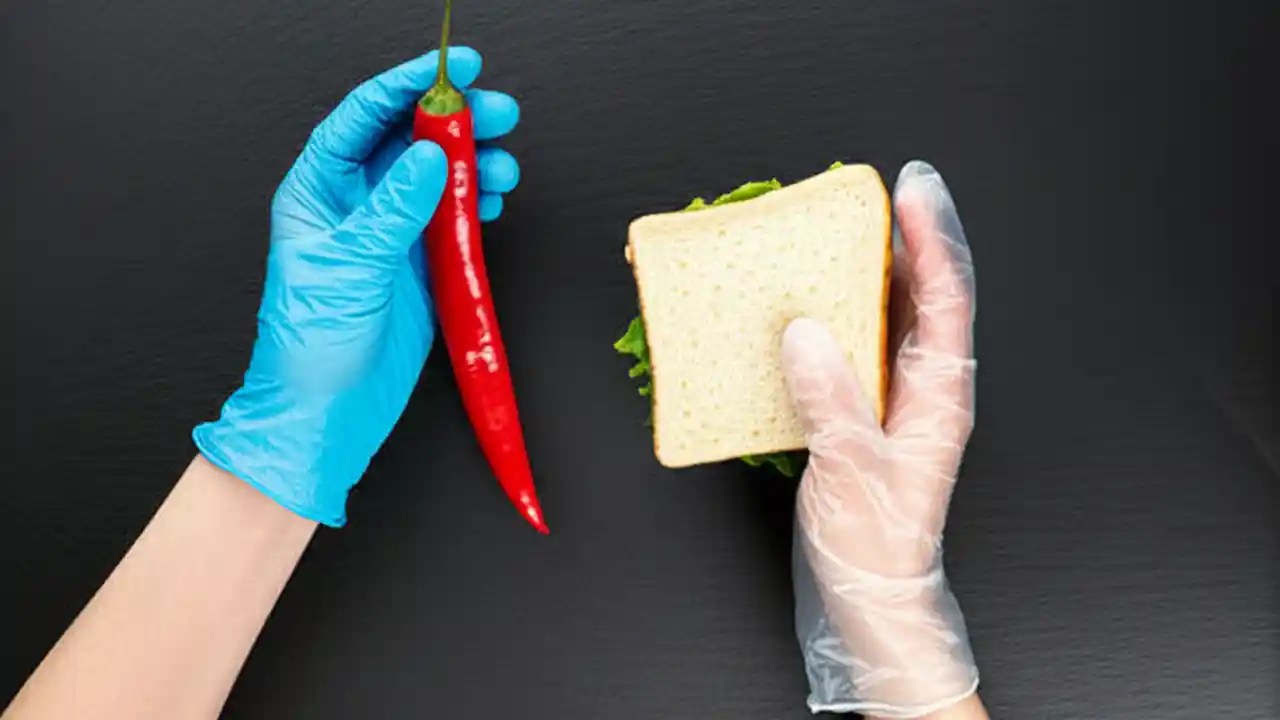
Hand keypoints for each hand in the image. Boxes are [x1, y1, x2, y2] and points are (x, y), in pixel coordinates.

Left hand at [194, 48, 520, 526]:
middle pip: (409, 142)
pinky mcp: (418, 266)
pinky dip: (477, 204)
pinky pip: (452, 219)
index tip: (449, 69)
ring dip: (473, 163)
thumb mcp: (351, 266)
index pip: (362, 119)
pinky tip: (493, 196)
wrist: (327, 415)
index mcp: (318, 193)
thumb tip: (430, 155)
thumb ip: (393, 208)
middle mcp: (354, 207)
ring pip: (437, 178)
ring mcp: (389, 235)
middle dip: (454, 122)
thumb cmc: (311, 347)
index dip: (405, 86)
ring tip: (504, 160)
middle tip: (497, 110)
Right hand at [785, 161, 979, 717]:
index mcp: (940, 396)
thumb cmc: (876, 545)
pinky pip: (855, 349)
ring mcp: (896, 399)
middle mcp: (925, 389)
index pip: (945, 299)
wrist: (871, 596)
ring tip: (832, 237)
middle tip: (868, 199)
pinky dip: (836, 317)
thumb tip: (806, 332)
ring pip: (888, 319)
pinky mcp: (865, 412)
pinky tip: (804, 307)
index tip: (913, 191)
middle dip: (901, 242)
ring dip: (865, 276)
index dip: (931, 239)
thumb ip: (831, 399)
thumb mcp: (852, 470)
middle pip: (921, 297)